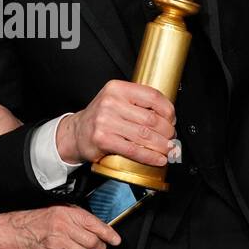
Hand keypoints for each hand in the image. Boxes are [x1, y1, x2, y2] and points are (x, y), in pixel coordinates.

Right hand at [7, 205, 122, 248]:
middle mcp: (64, 227)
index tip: (116, 239)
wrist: (17, 231)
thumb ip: (77, 216)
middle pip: (92, 241)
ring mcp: (59, 242)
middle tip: (102, 246)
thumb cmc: (36, 220)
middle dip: (100, 246)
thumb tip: (96, 225)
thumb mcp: (58, 209)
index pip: (94, 224)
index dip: (109, 233)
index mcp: (66, 213)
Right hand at [55, 80, 175, 166]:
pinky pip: (133, 150)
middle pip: (151, 118)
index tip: (172, 119)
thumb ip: (138, 103)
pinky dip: (149, 156)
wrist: (76, 132)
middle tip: (171, 137)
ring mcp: (106, 121)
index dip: (168, 110)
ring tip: (168, 149)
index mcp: (117, 89)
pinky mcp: (103, 139)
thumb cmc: (101, 117)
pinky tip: (158, 159)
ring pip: (145, 135)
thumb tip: (168, 117)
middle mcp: (111, 103)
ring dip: (161, 145)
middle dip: (167, 131)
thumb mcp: (116, 100)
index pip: (152, 96)